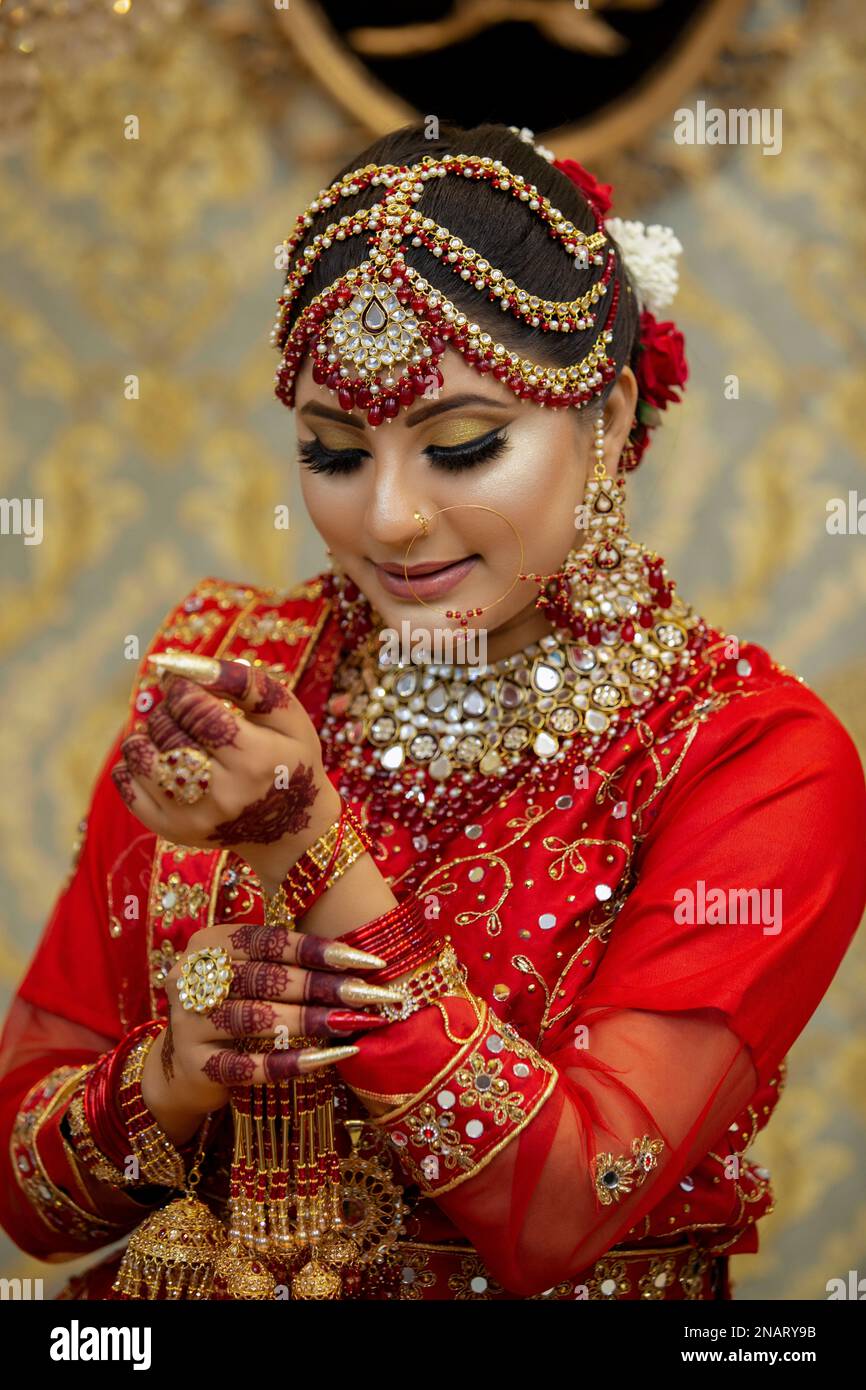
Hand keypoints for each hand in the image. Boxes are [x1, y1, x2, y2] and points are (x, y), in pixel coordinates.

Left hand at [112, 653, 342, 891]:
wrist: (292, 827)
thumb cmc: (290, 759)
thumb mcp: (286, 715)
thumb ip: (245, 683)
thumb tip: (187, 666)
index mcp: (254, 760)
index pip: (195, 709)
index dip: (180, 687)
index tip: (180, 681)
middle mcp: (222, 794)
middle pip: (167, 731)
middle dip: (168, 709)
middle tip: (182, 708)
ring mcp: (194, 817)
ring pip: (140, 758)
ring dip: (145, 734)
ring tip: (168, 732)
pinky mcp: (173, 831)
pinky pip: (128, 790)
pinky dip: (131, 766)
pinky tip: (154, 758)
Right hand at [141, 917, 400, 1143]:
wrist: (183, 1066)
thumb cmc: (235, 1006)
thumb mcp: (250, 974)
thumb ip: (287, 963)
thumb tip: (359, 964)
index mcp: (209, 943)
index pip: (268, 940)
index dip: (318, 950)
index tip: (367, 962)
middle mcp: (190, 977)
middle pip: (264, 978)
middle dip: (321, 986)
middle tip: (367, 994)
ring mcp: (188, 1022)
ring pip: (256, 1018)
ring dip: (309, 1021)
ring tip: (351, 1023)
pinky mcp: (194, 1065)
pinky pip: (248, 1065)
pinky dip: (289, 1063)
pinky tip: (326, 1059)